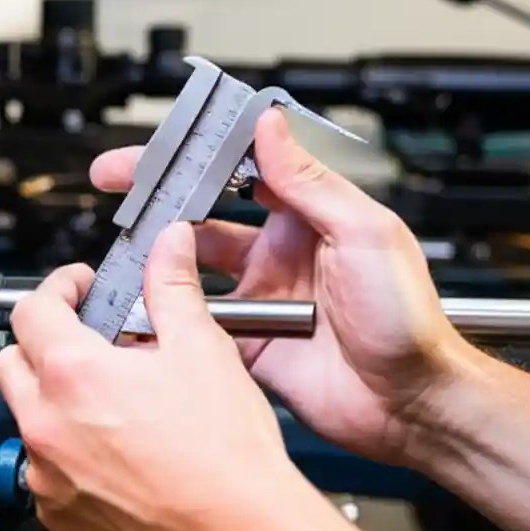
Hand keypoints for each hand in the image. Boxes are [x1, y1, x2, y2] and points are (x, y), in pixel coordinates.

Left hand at [0, 223, 315, 530]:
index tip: (79, 288)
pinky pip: (43, 467)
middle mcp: (46, 424)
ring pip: (27, 416)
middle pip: (14, 359)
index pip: (31, 308)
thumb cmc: (226, 458)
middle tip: (92, 338)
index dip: (58, 287)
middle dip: (46, 340)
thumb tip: (169, 247)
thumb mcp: (202, 349)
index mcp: (73, 374)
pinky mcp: (58, 512)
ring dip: (55, 397)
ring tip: (112, 397)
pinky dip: (66, 449)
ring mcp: (48, 474)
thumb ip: (173, 288)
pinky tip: (114, 447)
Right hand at [89, 109, 474, 464]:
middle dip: (159, 197)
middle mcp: (278, 253)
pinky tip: (148, 304)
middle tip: (118, 183)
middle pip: (203, 215)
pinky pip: (194, 322)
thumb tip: (271, 128)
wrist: (411, 402)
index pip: (243, 170)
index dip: (202, 153)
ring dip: (158, 256)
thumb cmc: (409, 319)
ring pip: (189, 268)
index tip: (168, 144)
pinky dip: (168, 314)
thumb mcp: (364, 232)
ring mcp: (259, 298)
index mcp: (309, 217)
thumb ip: (311, 182)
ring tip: (129, 246)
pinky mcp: (245, 344)